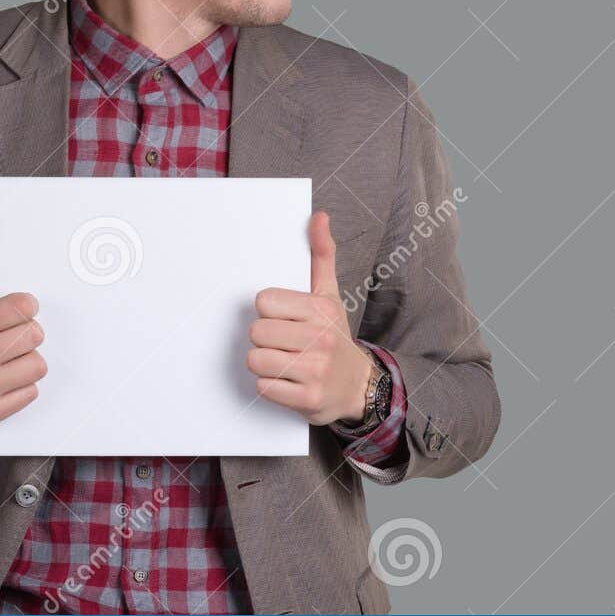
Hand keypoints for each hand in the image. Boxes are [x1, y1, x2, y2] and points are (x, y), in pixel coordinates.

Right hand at [0, 212, 46, 429]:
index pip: (26, 307)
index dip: (22, 308)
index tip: (8, 313)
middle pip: (35, 335)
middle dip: (24, 334)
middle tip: (4, 338)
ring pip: (38, 364)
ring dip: (25, 361)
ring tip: (3, 359)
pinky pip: (32, 392)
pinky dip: (21, 387)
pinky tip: (1, 380)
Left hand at [247, 210, 373, 424]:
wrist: (359, 386)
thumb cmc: (335, 337)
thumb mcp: (330, 295)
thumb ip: (322, 255)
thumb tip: (318, 216)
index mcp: (320, 309)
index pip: (264, 302)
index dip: (268, 311)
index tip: (284, 318)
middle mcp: (320, 339)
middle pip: (256, 332)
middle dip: (264, 338)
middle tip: (283, 342)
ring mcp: (314, 371)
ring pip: (256, 360)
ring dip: (264, 363)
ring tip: (284, 361)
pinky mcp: (307, 399)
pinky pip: (264, 386)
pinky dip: (270, 385)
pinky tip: (287, 381)